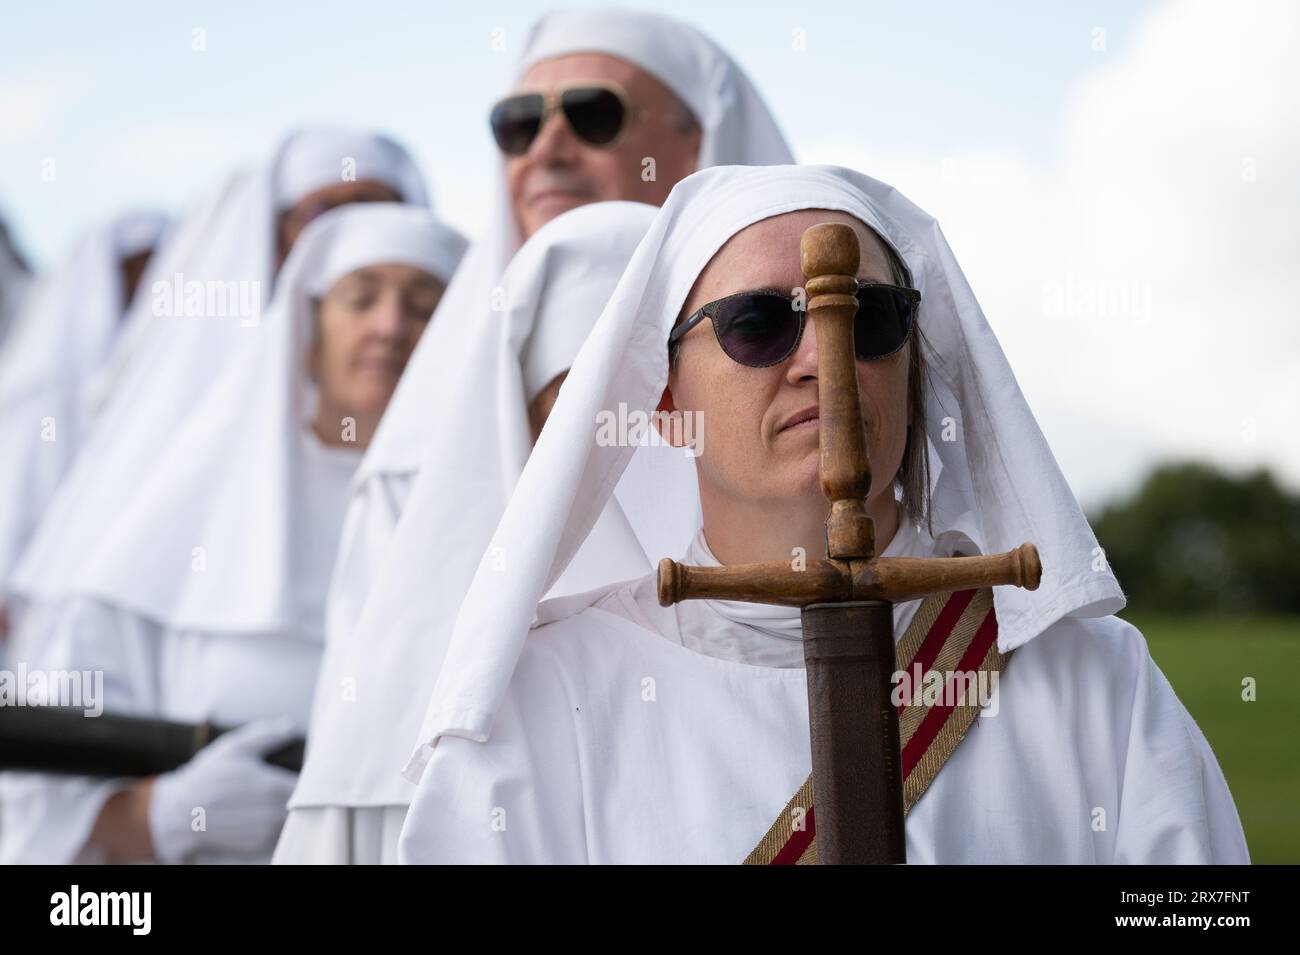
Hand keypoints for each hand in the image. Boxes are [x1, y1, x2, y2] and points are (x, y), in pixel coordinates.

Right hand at [148, 717, 299, 862]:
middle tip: (293, 780)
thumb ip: (268, 736)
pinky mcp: (258, 845)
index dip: (313, 776)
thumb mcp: (235, 748)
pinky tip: (264, 810)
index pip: (312, 784)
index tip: (310, 768)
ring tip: (276, 796)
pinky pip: (279, 832)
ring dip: (291, 808)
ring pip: (293, 819)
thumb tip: (291, 725)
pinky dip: (277, 822)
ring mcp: (267, 832)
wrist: (180, 813)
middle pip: (306, 803)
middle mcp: (275, 814)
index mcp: (275, 787)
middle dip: (302, 792)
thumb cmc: (208, 777)